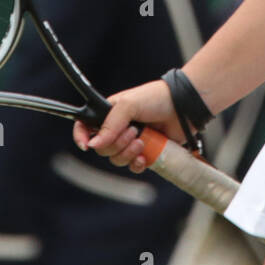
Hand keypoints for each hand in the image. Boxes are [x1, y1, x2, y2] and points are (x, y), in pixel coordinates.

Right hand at [73, 78, 187, 173]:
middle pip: (103, 149)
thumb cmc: (156, 98)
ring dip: (128, 153)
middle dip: (117, 144)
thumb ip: (110, 124)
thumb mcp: (129, 105)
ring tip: (143, 141)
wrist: (183, 107)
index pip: (85, 127)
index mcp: (109, 114)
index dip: (81, 137)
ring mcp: (131, 141)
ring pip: (117, 159)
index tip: (86, 146)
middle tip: (134, 132)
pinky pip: (133, 166)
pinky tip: (144, 157)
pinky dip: (137, 164)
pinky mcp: (146, 152)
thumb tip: (94, 144)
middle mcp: (118, 129)